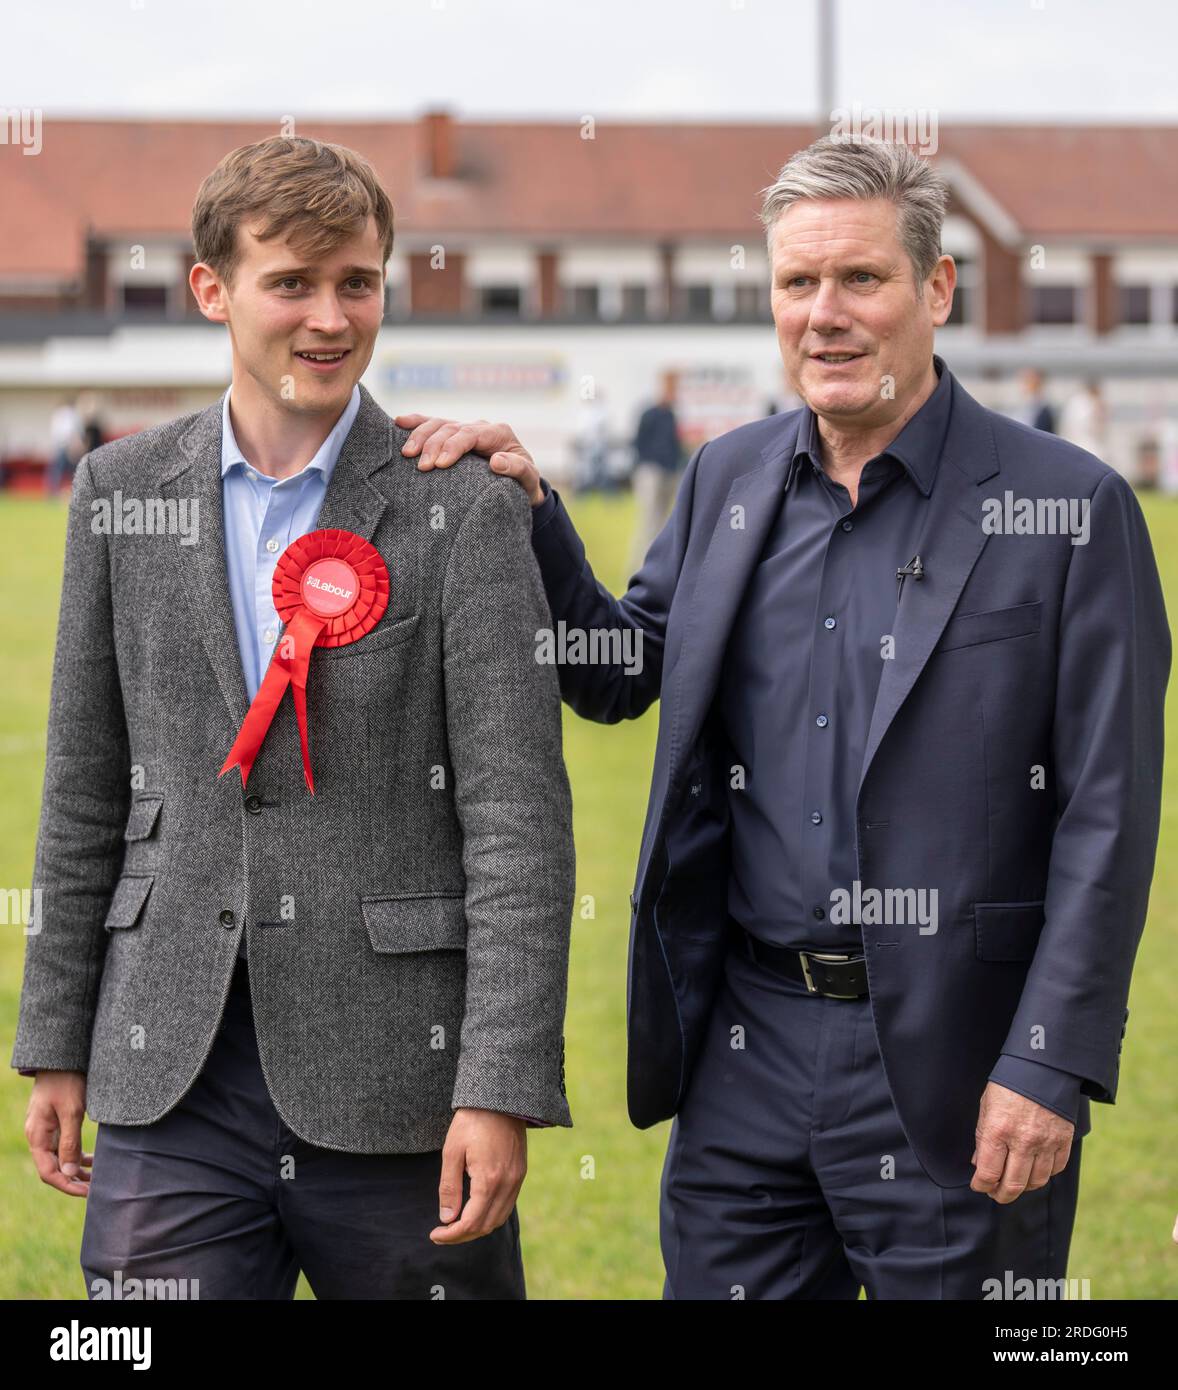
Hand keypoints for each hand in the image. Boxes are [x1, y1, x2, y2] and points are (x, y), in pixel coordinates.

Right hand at [25, 1071, 91, 1196]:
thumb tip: (70, 1174)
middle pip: (53, 1168)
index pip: (48, 1172)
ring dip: (76, 1170)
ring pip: (59, 1158)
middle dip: (73, 1181)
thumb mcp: (72, 1112)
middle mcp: (38, 1136)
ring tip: (97, 1178)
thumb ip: (70, 1143)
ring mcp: (45, 1130)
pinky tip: (92, 1160)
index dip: (67, 1186)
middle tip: (96, 1188)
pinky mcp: (54, 1123)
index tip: (88, 1193)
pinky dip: (76, 1156)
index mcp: (37, 1136)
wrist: (61, 1058)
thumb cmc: (67, 1081)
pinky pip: (63, 1147)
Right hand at [396, 414, 544, 506]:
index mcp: (497, 433)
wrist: (520, 485)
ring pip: (438, 424)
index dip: (453, 446)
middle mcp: (479, 427)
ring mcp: (464, 430)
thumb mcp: (528, 478)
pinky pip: (433, 425)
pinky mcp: (453, 436)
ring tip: (406, 453)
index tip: (440, 465)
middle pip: (451, 428)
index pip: (470, 434)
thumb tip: (496, 461)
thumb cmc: (524, 483)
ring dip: (420, 436)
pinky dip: (416, 423)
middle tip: (421, 467)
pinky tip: (399, 422)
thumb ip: (517, 469)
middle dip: (433, 445)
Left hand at [430, 1107, 526, 1243]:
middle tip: (442, 1232)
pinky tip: (476, 1208)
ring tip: (457, 1224)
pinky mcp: (520, 1172)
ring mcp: (517, 1179)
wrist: (500, 1098)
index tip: (434, 1234)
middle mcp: (507, 1184)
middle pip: (486, 1226)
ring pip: (499, 1218)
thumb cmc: (472, 1121)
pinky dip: (491, 1214)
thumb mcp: (452, 1151)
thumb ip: (449, 1187)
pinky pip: (508, 1205)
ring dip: (478, 1227)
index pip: (470, 1223)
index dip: (451, 1235)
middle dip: (462, 1235)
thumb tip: (446, 1218)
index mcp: (489, 1180)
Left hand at [970, 1081, 1074, 1203]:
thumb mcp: (986, 1107)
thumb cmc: (1008, 1086)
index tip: (978, 1185)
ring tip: (1014, 1182)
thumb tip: (979, 1164)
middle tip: (995, 1192)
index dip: (980, 1185)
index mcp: (998, 1130)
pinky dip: (1044, 1174)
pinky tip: (1034, 1169)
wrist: (1041, 1068)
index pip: (988, 1173)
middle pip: (1013, 1185)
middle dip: (1000, 1194)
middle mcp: (1023, 1141)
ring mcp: (1045, 1143)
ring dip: (1023, 1187)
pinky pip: (1055, 1170)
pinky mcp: (1063, 1141)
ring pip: (1035, 1182)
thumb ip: (982, 1137)